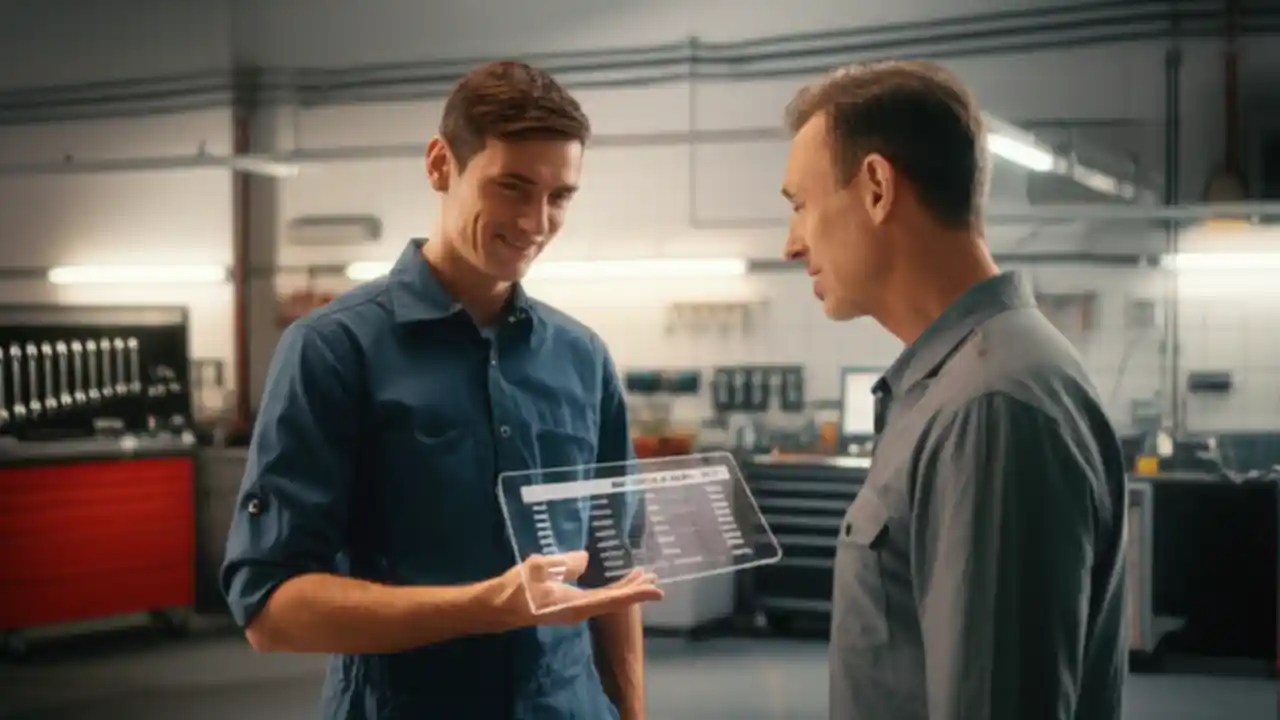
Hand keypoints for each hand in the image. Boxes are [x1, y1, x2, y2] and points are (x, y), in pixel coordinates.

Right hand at [488, 551, 663, 629]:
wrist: (496, 607)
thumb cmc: (516, 589)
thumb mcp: (540, 568)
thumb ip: (566, 563)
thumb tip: (586, 559)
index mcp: (576, 604)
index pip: (613, 599)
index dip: (636, 593)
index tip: (657, 591)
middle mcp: (579, 610)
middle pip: (614, 600)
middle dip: (634, 589)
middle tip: (654, 577)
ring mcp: (573, 610)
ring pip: (606, 599)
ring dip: (623, 588)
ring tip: (640, 577)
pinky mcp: (567, 606)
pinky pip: (596, 598)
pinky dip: (610, 589)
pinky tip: (612, 582)